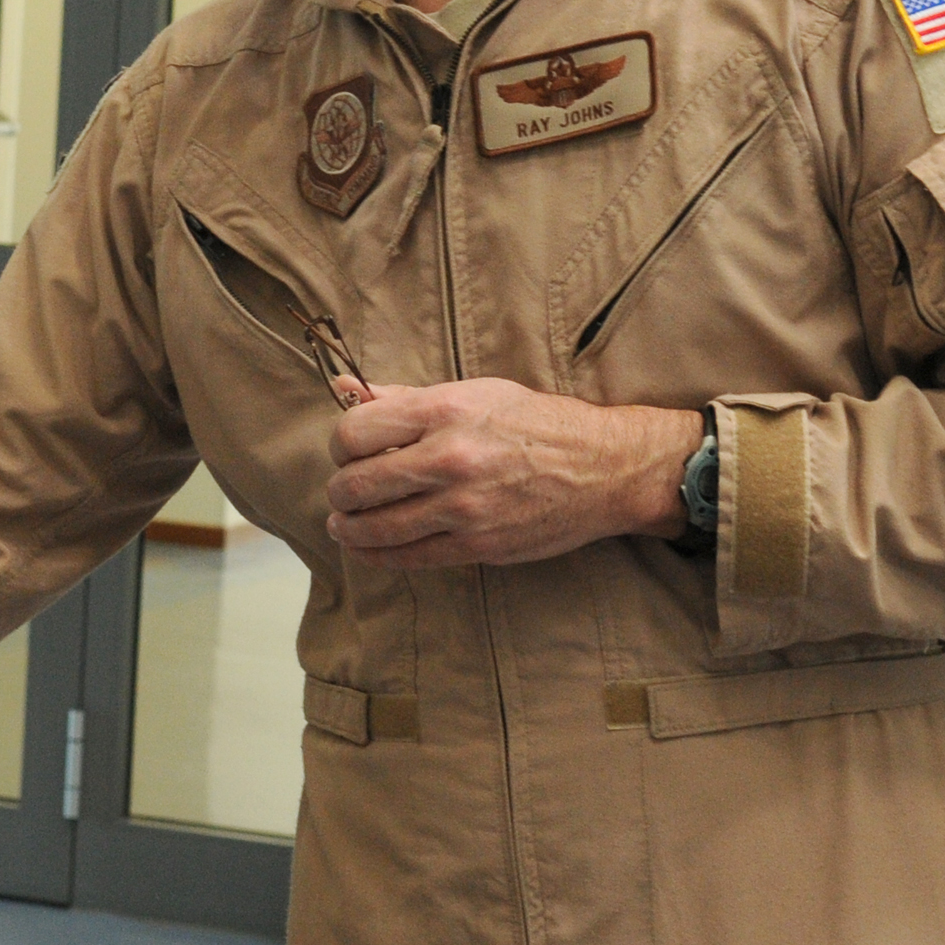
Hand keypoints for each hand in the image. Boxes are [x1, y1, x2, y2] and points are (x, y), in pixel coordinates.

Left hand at [324, 380, 701, 569]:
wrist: (604, 469)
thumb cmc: (537, 423)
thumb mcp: (476, 392)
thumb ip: (408, 397)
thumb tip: (347, 387)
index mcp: (444, 411)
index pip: (355, 431)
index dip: (342, 443)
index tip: (349, 450)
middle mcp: (449, 458)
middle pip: (355, 484)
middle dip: (340, 490)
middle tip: (343, 492)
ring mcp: (462, 507)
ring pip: (374, 528)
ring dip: (348, 528)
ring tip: (344, 524)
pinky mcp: (476, 546)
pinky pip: (408, 557)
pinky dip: (377, 554)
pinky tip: (368, 547)